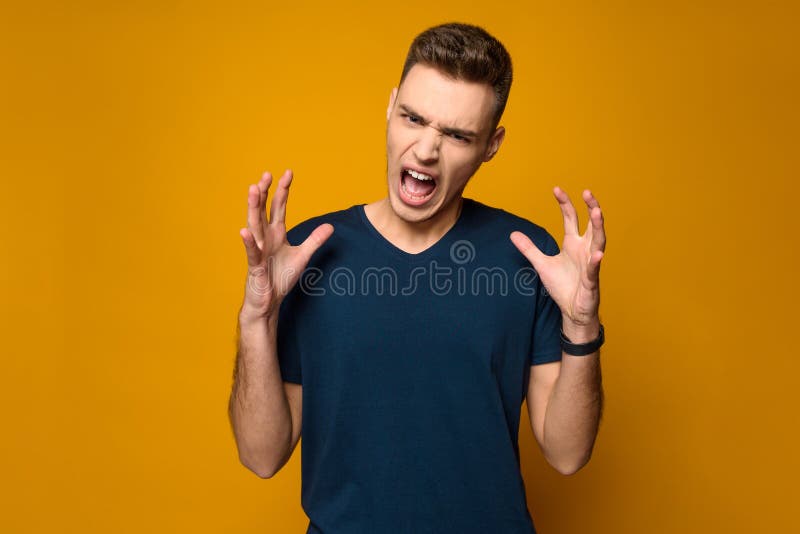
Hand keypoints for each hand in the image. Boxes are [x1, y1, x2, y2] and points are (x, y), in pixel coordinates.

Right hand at [239, 170, 333, 320]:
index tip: (288, 173)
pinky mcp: (255, 266)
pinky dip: (248, 242)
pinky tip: (245, 231)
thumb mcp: (302, 256)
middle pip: (263, 211)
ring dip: (253, 208)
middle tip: (266, 174)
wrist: (268, 302)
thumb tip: (331, 225)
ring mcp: (258, 251)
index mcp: (276, 234)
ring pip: (255, 226)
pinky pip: (251, 252)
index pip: (278, 207)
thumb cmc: (280, 278)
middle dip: (265, 192)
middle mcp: (264, 238)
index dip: (283, 191)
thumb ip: (314, 240)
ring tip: (253, 190)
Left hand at [510, 187, 604, 339]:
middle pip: (591, 225)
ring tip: (597, 212)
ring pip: (598, 242)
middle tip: (587, 192)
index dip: (565, 203)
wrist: (573, 310)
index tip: (556, 189)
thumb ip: (529, 248)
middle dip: (591, 208)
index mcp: (573, 244)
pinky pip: (594, 269)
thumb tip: (513, 234)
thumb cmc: (563, 285)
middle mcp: (585, 250)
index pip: (571, 218)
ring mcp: (590, 264)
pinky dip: (596, 261)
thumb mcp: (541, 264)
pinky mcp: (591, 281)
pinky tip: (597, 254)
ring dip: (598, 227)